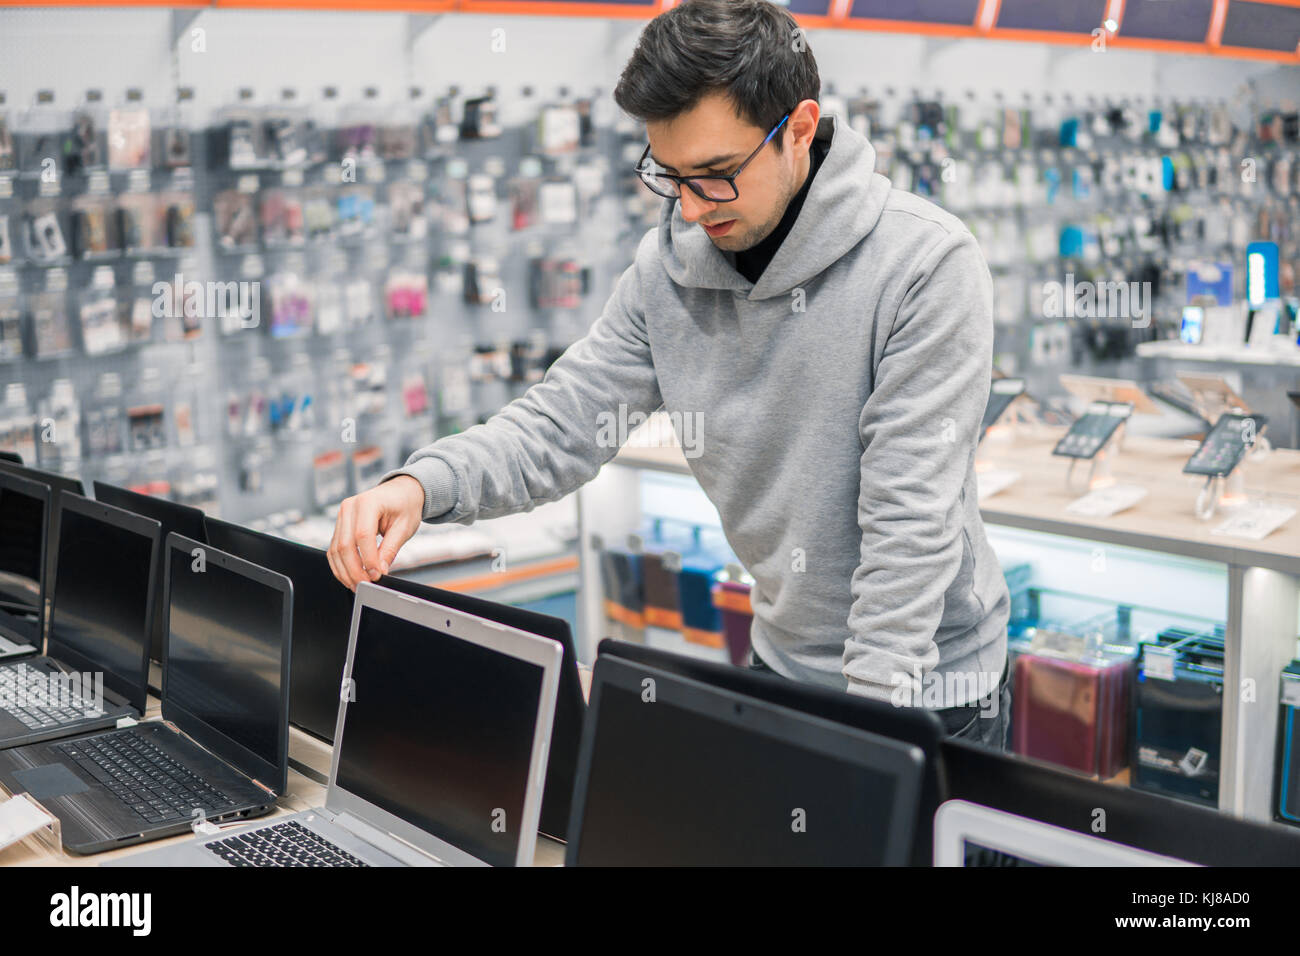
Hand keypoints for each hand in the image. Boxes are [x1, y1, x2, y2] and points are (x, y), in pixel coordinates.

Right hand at [328, 475, 424, 590]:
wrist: (400, 492)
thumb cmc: (405, 505)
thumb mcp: (405, 527)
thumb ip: (390, 549)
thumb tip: (379, 571)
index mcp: (368, 502)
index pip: (363, 535)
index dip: (368, 559)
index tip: (376, 575)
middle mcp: (349, 507)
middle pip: (345, 544)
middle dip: (354, 570)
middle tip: (366, 585)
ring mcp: (342, 515)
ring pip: (335, 549)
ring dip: (345, 571)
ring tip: (358, 585)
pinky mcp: (340, 525)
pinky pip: (334, 549)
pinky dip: (340, 565)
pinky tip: (350, 576)